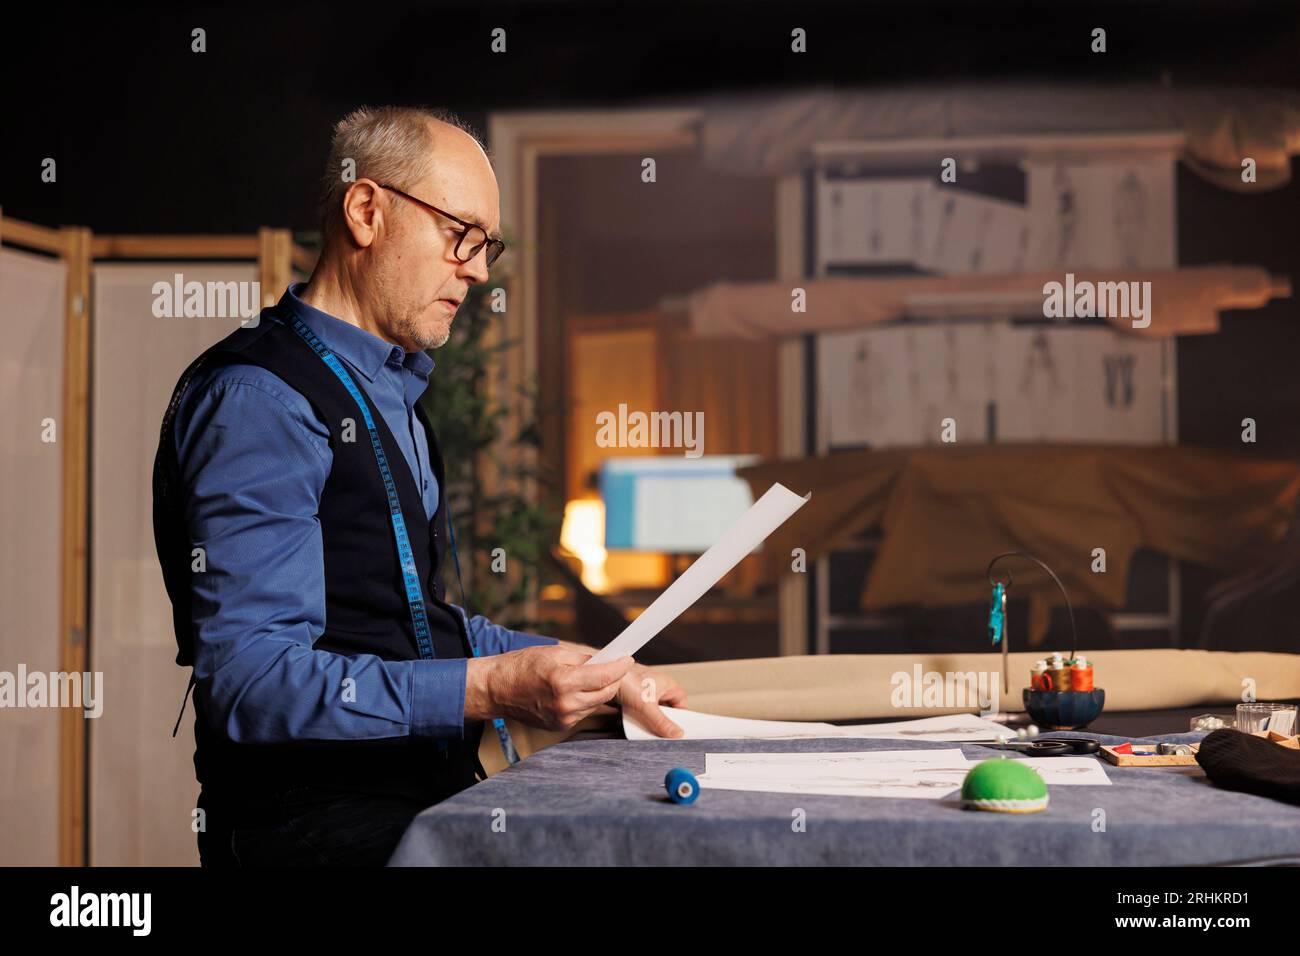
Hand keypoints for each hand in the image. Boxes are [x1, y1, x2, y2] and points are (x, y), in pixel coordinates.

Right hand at [465, 644, 633, 731]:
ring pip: (597, 703)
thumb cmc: (520, 667)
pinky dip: (586, 700)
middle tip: (612, 666)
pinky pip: (584, 711)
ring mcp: (563, 718)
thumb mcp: (553, 653)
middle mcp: (565, 704)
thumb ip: (582, 659)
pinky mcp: (560, 726)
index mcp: (563, 682)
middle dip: (613, 678)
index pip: (605, 676)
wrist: (497, 689)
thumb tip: (604, 661)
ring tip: (587, 677)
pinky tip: (575, 691)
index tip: (627, 659)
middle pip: (606, 693)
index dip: (620, 667)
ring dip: (599, 690)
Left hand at [617, 663, 687, 737]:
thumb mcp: (647, 706)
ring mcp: (645, 692)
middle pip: (666, 709)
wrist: (605, 677)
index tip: (677, 729)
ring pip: (653, 711)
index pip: (682, 703)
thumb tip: (676, 733)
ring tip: (645, 728)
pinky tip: (633, 723)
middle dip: (662, 721)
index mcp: (668, 685)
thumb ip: (662, 722)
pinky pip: (640, 710)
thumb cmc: (627, 680)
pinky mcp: (633, 696)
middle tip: (660, 731)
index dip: (681, 716)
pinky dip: (638, 717)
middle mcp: (658, 687)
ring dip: (649, 720)